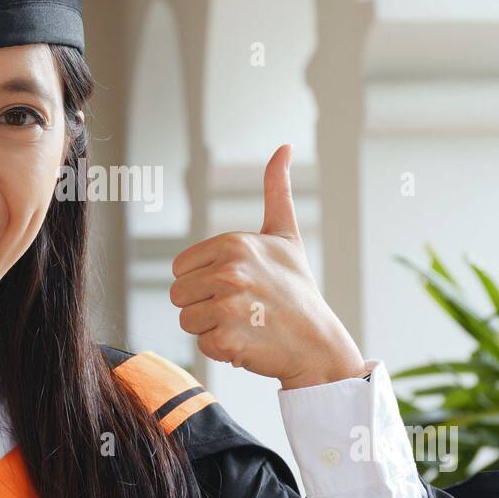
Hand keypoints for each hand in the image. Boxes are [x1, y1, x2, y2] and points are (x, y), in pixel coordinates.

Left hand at [170, 144, 366, 388]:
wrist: (318, 342)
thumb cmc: (297, 289)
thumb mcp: (285, 235)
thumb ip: (276, 190)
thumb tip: (284, 147)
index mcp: (233, 244)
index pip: (180, 269)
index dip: (203, 281)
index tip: (237, 286)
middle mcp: (229, 271)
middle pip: (179, 296)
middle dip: (204, 306)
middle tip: (242, 308)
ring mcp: (228, 306)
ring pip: (187, 321)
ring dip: (211, 328)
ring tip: (246, 324)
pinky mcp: (228, 338)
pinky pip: (202, 345)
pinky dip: (222, 350)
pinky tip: (249, 342)